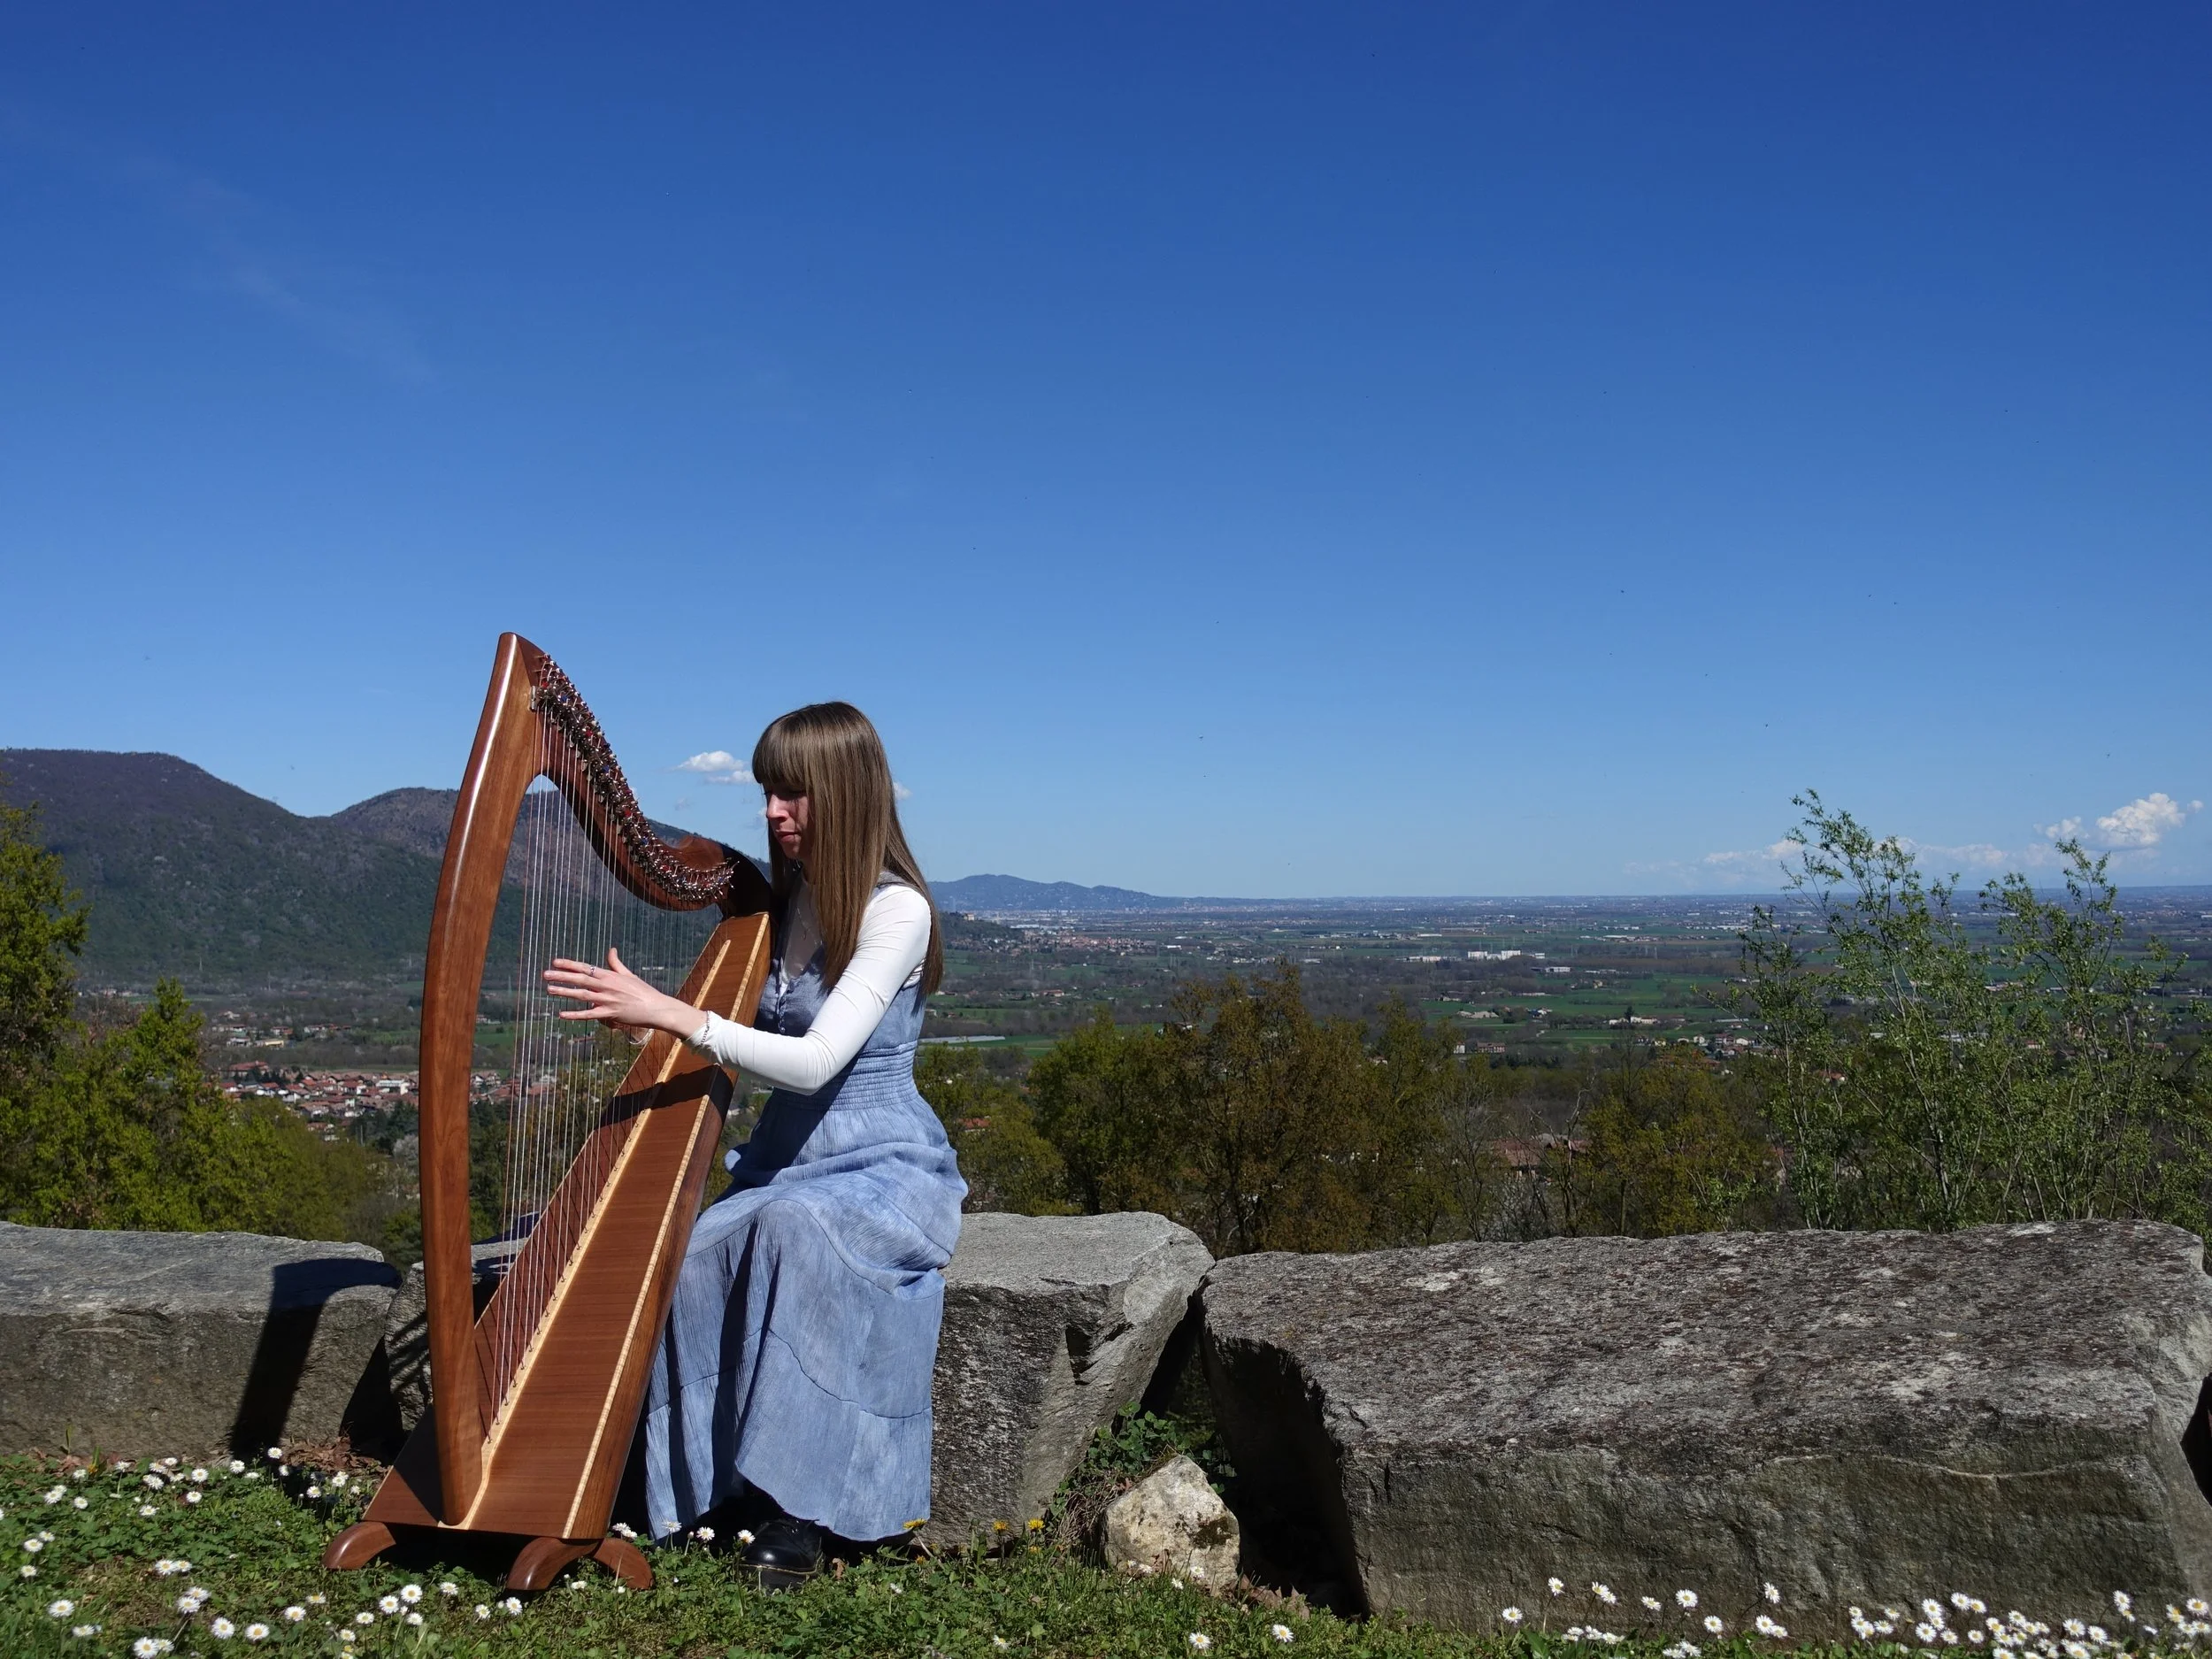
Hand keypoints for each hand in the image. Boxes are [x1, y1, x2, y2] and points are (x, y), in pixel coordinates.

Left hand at [542, 947, 700, 1037]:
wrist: (656, 1007)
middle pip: (580, 979)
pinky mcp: (610, 1014)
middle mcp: (607, 986)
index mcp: (610, 975)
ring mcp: (608, 1000)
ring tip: (549, 989)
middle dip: (562, 976)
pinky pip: (589, 1015)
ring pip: (582, 995)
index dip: (569, 964)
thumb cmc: (643, 991)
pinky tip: (561, 1014)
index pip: (586, 967)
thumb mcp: (629, 975)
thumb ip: (616, 963)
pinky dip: (575, 1014)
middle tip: (545, 974)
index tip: (555, 962)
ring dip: (564, 992)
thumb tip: (611, 949)